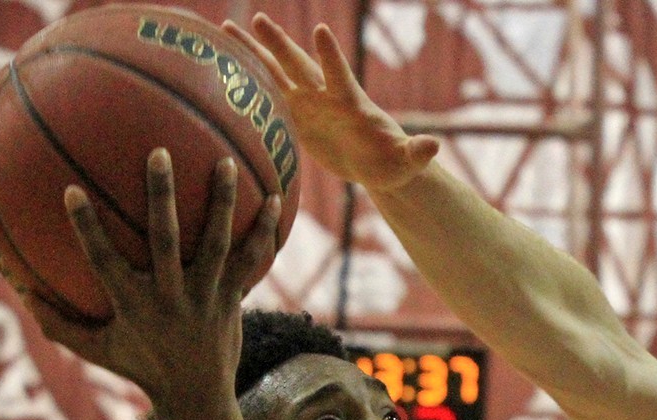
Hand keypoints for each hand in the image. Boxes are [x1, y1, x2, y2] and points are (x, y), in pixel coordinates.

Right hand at [16, 150, 280, 406]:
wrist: (196, 398)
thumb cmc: (140, 368)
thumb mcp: (95, 350)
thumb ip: (58, 324)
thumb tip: (20, 291)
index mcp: (132, 304)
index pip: (103, 260)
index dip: (87, 228)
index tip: (71, 190)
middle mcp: (169, 297)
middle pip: (165, 240)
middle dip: (160, 196)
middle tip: (157, 152)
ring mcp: (204, 297)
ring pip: (214, 243)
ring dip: (221, 202)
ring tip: (227, 162)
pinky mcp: (232, 298)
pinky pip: (249, 260)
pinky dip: (263, 231)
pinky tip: (276, 197)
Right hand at [226, 15, 440, 191]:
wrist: (376, 165)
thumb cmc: (395, 163)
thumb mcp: (407, 161)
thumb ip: (417, 152)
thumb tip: (433, 146)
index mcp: (351, 103)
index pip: (339, 74)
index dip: (329, 55)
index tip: (319, 30)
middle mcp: (326, 95)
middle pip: (299, 65)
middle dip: (278, 44)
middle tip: (257, 18)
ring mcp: (309, 102)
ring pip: (277, 72)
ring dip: (253, 52)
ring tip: (225, 28)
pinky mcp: (296, 116)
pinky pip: (268, 95)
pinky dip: (248, 82)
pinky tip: (223, 67)